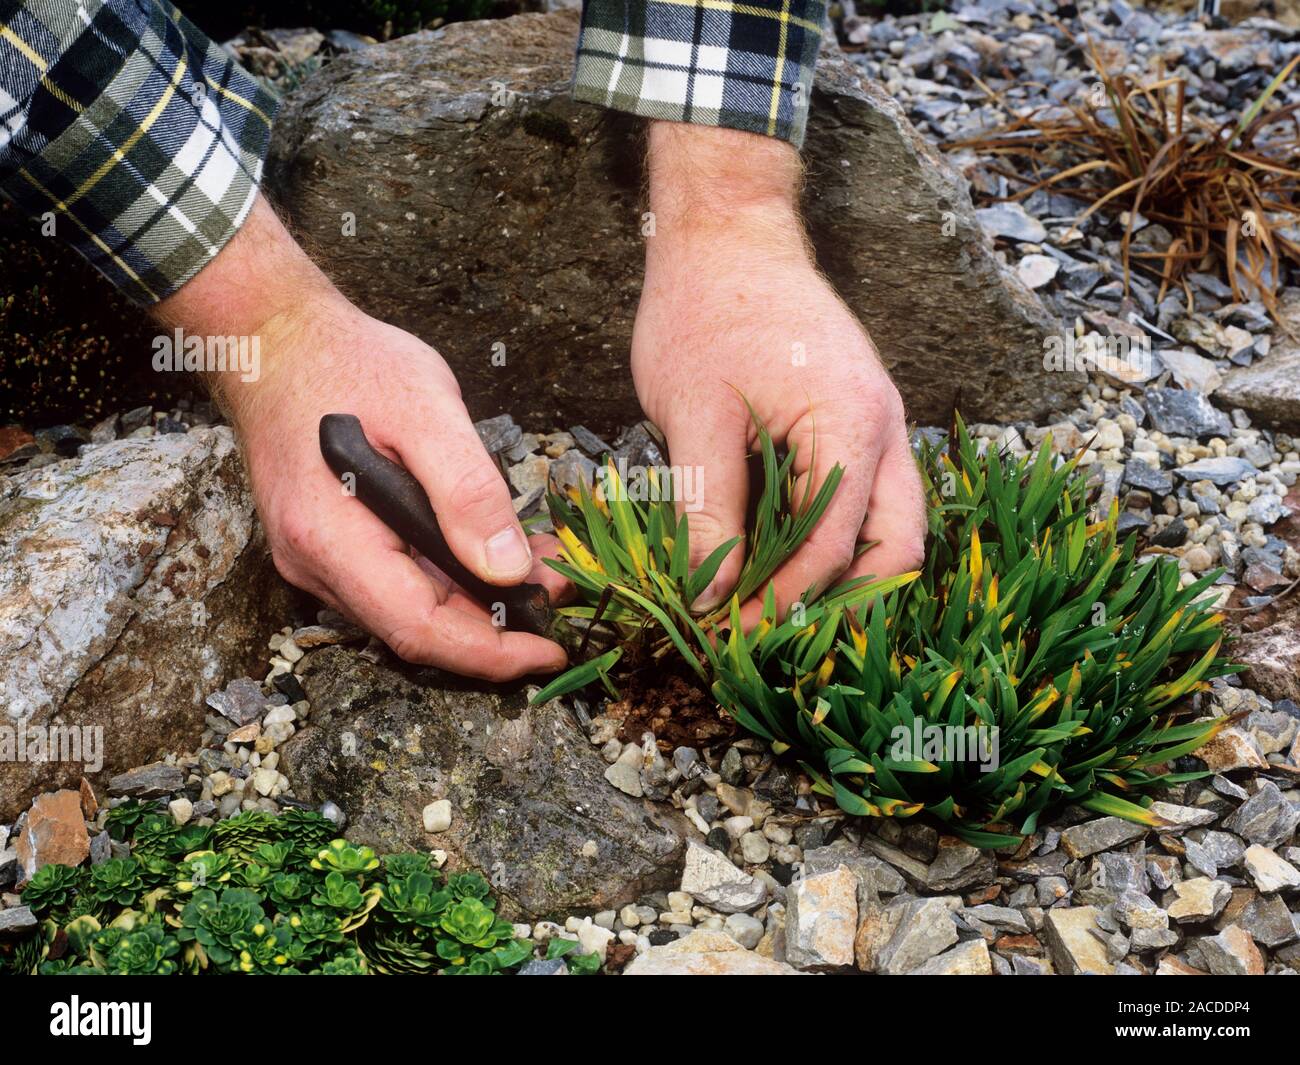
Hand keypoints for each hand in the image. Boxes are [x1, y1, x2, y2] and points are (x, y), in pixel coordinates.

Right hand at [156, 196, 567, 679]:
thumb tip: (509, 569)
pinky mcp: (327, 545)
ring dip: (476, 605)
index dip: (491, 654)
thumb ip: (467, 490)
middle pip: (415, 631)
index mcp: (331, 538)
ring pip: (407, 611)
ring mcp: (314, 559)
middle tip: (560, 596)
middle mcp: (313, 564)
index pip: (419, 630)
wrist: (274, 340)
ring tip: (539, 571)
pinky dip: (449, 580)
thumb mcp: (424, 409)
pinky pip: (394, 583)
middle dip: (495, 629)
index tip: (551, 652)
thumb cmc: (348, 363)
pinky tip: (490, 552)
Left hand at [633, 124, 925, 620]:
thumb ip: (709, 509)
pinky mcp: (859, 421)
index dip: (782, 601)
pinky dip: (837, 538)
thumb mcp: (695, 414)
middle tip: (774, 637)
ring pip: (890, 527)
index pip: (832, 545)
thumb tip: (713, 595)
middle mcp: (886, 428)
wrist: (728, 234)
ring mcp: (881, 424)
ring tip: (780, 609)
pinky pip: (868, 498)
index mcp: (851, 424)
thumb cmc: (704, 310)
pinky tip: (786, 558)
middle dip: (842, 604)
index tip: (731, 634)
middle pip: (896, 548)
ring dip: (844, 575)